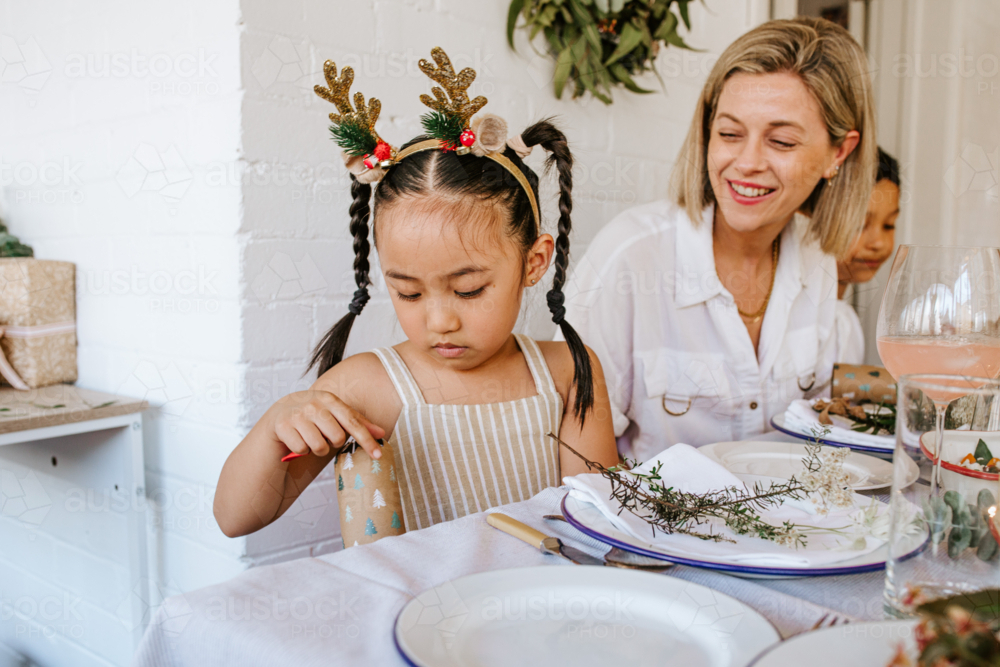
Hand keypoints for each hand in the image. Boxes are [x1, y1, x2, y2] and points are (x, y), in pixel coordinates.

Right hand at [268, 390, 384, 460]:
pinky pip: (301, 449)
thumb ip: (357, 423)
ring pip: (319, 446)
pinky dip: (300, 450)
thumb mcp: (334, 416)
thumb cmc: (312, 419)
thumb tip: (382, 433)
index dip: (366, 439)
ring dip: (316, 449)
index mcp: (329, 399)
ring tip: (309, 438)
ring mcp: (296, 413)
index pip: (353, 422)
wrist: (277, 416)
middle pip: (337, 437)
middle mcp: (313, 403)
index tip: (378, 455)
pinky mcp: (281, 425)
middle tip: (323, 436)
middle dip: (332, 443)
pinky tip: (295, 440)